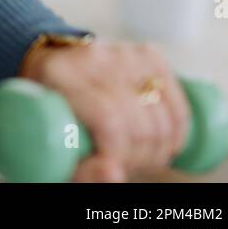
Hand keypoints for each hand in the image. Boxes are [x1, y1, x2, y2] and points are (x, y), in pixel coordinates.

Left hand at [20, 39, 189, 181]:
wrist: (54, 64)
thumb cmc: (51, 111)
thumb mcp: (50, 140)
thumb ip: (79, 168)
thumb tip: (114, 175)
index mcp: (59, 75)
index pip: (108, 118)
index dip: (118, 152)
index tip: (113, 168)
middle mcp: (93, 57)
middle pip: (138, 124)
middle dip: (137, 158)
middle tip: (124, 164)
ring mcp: (123, 53)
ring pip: (161, 120)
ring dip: (157, 150)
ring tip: (138, 156)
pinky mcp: (149, 55)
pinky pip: (177, 107)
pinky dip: (176, 134)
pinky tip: (164, 144)